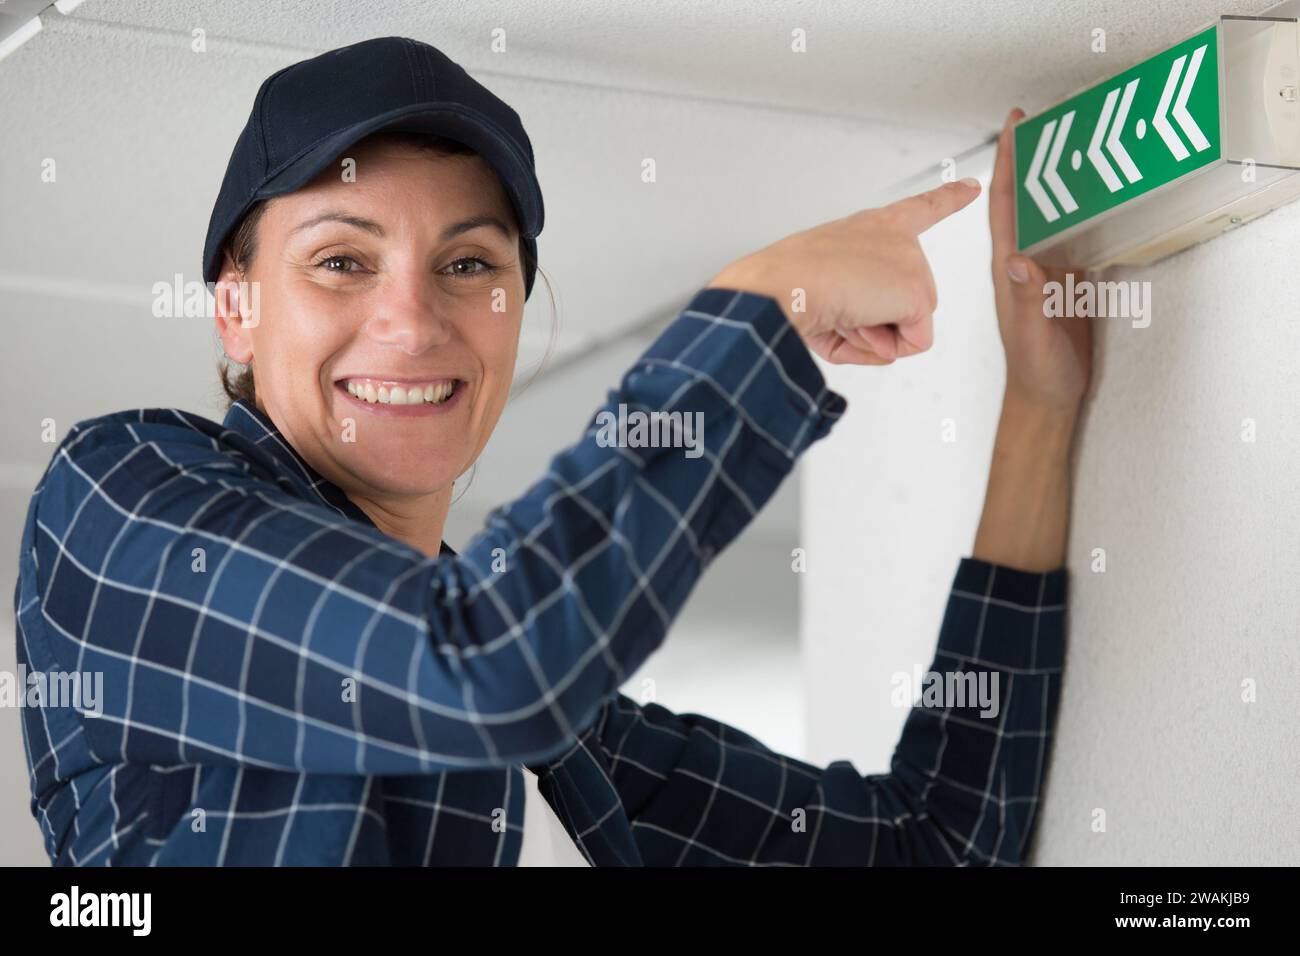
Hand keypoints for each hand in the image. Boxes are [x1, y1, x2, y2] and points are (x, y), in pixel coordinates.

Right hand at [705, 179, 981, 364]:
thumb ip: (865, 312)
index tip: (973, 185)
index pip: (919, 208)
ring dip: (872, 335)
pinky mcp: (917, 292)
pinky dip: (884, 347)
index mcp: (873, 228)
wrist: (777, 288)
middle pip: (903, 300)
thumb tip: (895, 343)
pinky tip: (858, 322)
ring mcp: (910, 264)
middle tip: (834, 305)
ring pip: (906, 326)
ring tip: (842, 310)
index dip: (949, 197)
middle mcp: (896, 241)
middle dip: (872, 321)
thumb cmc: (789, 286)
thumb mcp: (827, 292)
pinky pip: (914, 344)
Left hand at [990, 108, 1092, 413]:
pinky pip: (1077, 235)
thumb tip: (1018, 258)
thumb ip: (1028, 298)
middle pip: (1028, 198)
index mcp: (1010, 268)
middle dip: (1034, 157)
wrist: (1047, 395)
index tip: (1015, 124)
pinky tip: (1100, 191)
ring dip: (1060, 178)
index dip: (1008, 163)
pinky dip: (1086, 209)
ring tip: (1075, 138)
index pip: (1006, 205)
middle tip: (1049, 115)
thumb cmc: (1036, 369)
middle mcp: (1027, 260)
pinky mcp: (1070, 280)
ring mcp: (1048, 269)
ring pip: (1053, 212)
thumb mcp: (1033, 334)